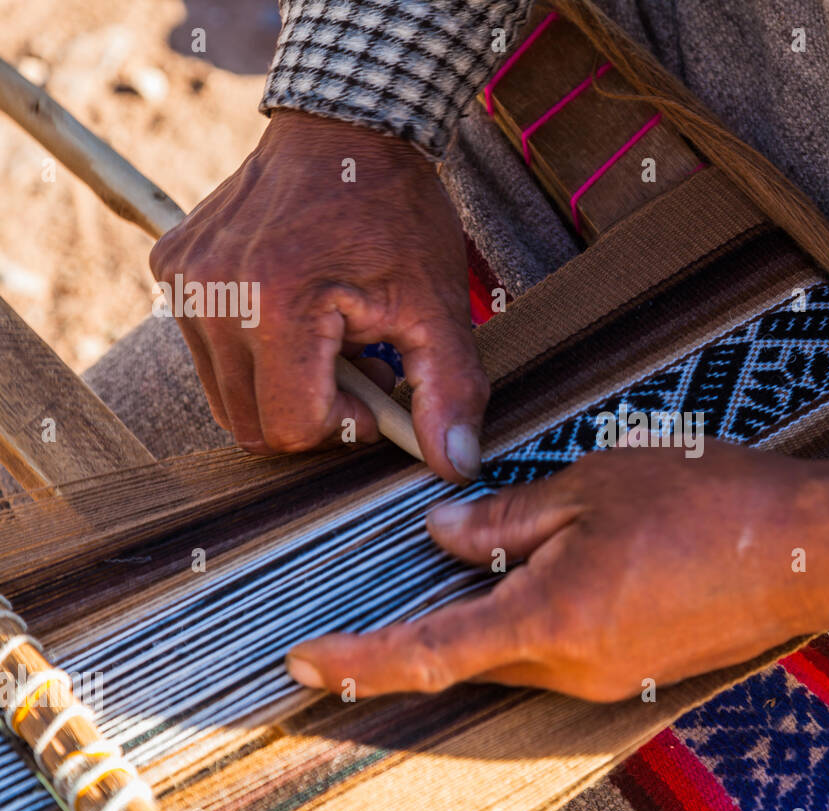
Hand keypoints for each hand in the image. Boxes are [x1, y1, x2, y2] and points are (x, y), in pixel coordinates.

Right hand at [149, 110, 486, 481]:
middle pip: (252, 425)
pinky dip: (254, 352)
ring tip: (332, 338)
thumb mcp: (437, 305)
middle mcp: (214, 297)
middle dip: (312, 413)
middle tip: (360, 367)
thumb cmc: (395, 211)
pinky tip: (298, 313)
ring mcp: (184, 284)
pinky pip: (207, 352)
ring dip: (283, 386)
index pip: (291, 428)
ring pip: (226, 397)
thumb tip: (455, 465)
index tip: (378, 390)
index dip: (344, 427)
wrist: (345, 126)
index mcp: (277, 307)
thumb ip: (449, 391)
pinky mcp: (172, 270)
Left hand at [286, 441, 828, 700]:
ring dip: (497, 611)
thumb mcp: (592, 485)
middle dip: (431, 626)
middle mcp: (574, 668)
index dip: (361, 661)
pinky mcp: (639, 671)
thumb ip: (507, 518)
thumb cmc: (707, 503)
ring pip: (519, 651)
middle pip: (473, 656)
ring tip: (519, 546)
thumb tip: (444, 533)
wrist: (810, 550)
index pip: (431, 651)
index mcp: (551, 619)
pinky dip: (541, 615)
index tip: (306, 664)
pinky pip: (564, 651)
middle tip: (411, 578)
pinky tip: (565, 566)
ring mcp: (610, 678)